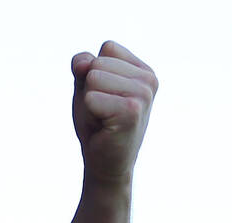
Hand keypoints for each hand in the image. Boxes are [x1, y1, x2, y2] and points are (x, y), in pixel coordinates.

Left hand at [70, 41, 157, 184]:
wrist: (105, 165)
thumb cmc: (97, 125)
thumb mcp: (86, 87)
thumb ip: (83, 66)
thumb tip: (84, 64)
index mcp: (143, 70)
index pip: (107, 48)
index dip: (94, 73)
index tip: (105, 98)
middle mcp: (148, 79)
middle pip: (97, 63)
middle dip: (90, 90)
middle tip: (102, 113)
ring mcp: (143, 94)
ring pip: (93, 78)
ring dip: (89, 104)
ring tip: (103, 120)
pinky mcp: (132, 111)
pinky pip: (91, 98)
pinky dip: (90, 115)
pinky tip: (104, 128)